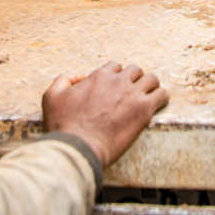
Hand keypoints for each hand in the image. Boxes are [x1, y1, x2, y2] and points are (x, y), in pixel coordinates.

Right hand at [42, 62, 169, 167]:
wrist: (79, 147)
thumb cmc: (64, 126)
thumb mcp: (51, 97)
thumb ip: (62, 80)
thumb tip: (77, 76)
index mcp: (99, 76)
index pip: (115, 67)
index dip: (116, 77)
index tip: (115, 88)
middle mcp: (118, 80)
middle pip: (135, 71)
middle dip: (134, 80)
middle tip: (132, 94)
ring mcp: (132, 93)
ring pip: (151, 79)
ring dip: (150, 86)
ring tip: (148, 97)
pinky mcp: (143, 109)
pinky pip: (162, 95)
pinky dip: (162, 97)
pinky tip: (158, 105)